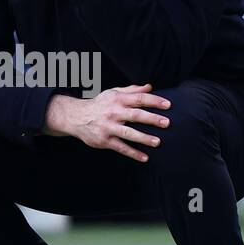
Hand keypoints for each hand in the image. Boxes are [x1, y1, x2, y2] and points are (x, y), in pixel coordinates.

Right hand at [43, 83, 170, 162]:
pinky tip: (145, 157)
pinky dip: (133, 153)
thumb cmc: (99, 104)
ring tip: (157, 142)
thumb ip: (132, 90)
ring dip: (143, 138)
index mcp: (117, 99)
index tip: (168, 105)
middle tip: (166, 123)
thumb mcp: (114, 93)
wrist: (76, 117)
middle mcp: (113, 113)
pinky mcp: (104, 140)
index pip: (139, 99)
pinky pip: (120, 147)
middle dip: (151, 119)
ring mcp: (108, 127)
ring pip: (128, 133)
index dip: (154, 101)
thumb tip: (150, 87)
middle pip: (135, 115)